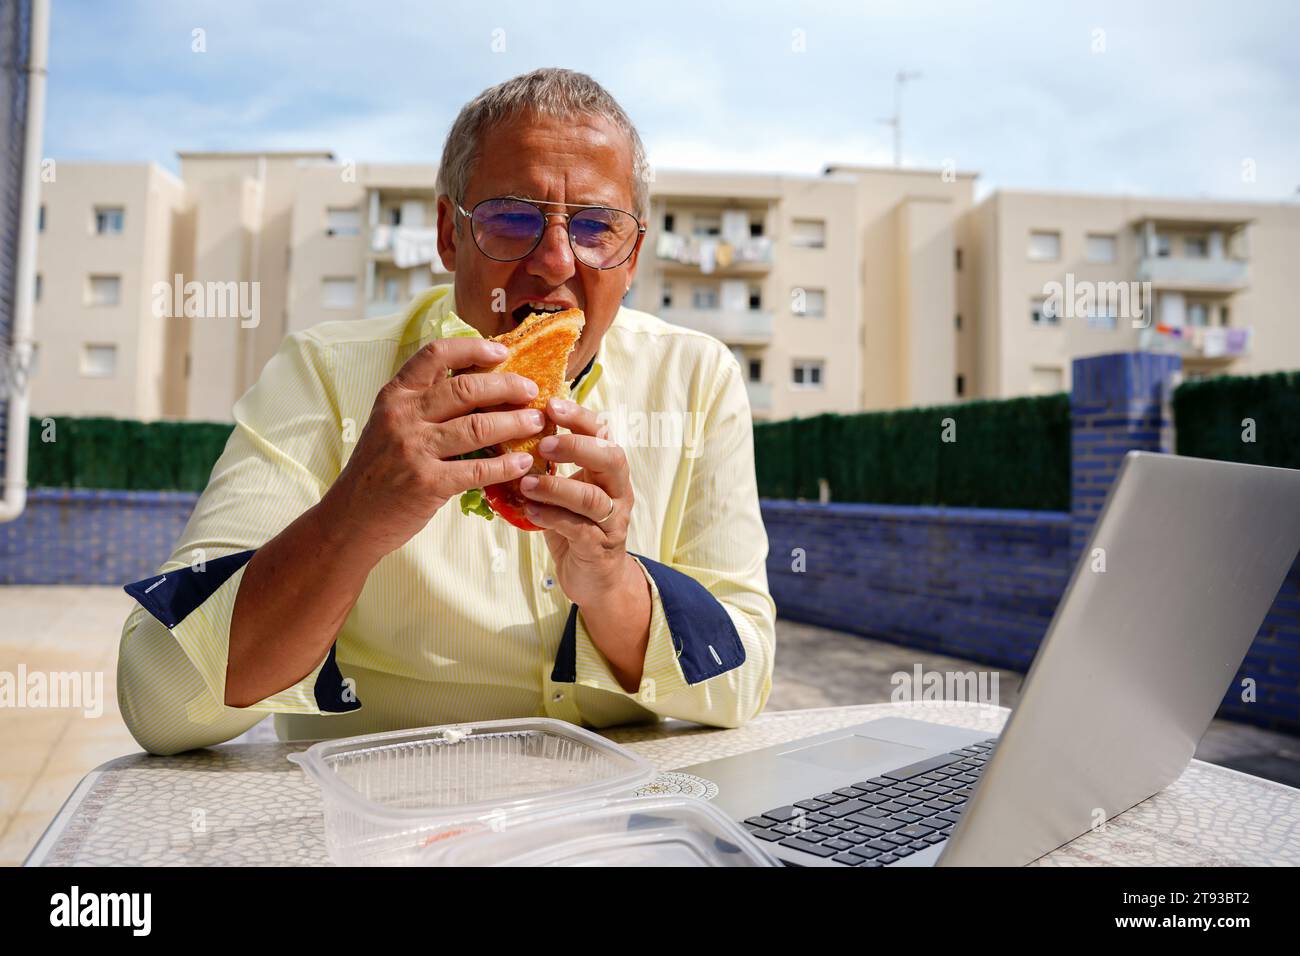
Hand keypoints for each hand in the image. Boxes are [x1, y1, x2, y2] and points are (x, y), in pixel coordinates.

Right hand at [324, 337, 545, 560]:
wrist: (351, 518)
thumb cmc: (378, 470)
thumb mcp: (389, 424)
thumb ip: (422, 403)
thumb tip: (475, 383)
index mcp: (395, 396)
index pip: (435, 355)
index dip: (473, 348)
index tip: (502, 352)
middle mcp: (403, 417)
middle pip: (466, 388)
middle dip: (507, 386)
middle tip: (531, 391)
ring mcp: (414, 450)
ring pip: (479, 427)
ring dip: (515, 424)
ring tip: (537, 423)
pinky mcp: (428, 483)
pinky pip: (478, 470)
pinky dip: (506, 466)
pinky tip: (523, 463)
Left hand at [520, 397, 634, 606]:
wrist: (596, 580)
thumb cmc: (575, 527)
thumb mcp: (565, 491)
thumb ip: (549, 466)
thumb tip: (509, 432)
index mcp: (608, 471)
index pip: (603, 433)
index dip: (579, 417)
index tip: (551, 405)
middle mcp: (617, 492)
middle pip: (611, 458)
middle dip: (576, 446)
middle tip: (543, 443)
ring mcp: (612, 521)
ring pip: (592, 497)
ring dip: (556, 486)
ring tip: (526, 482)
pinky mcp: (599, 548)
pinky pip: (578, 529)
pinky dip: (552, 518)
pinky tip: (530, 511)